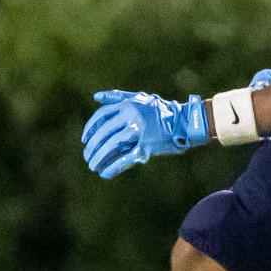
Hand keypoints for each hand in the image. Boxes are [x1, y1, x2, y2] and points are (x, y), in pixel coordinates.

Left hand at [81, 90, 209, 179]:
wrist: (186, 122)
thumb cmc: (161, 111)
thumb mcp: (140, 99)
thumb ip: (118, 97)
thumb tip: (96, 96)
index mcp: (129, 105)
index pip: (101, 116)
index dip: (90, 128)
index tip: (84, 140)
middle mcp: (132, 116)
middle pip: (104, 132)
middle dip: (93, 146)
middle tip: (87, 156)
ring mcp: (140, 131)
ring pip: (112, 145)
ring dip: (99, 157)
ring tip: (92, 166)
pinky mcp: (148, 146)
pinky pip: (127, 158)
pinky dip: (114, 167)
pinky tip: (105, 174)